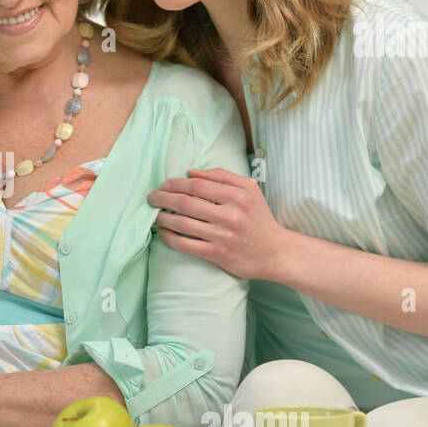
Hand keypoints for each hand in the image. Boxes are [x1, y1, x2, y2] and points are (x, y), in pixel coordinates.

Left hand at [147, 167, 291, 280]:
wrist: (275, 252)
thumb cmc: (259, 218)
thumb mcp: (249, 189)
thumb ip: (222, 176)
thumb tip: (191, 171)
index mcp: (237, 196)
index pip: (197, 185)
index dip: (175, 183)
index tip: (164, 184)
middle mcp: (230, 215)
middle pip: (185, 203)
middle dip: (163, 198)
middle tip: (151, 197)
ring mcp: (222, 236)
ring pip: (182, 223)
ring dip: (162, 217)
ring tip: (155, 214)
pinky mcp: (217, 254)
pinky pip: (184, 244)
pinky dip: (169, 237)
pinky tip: (163, 231)